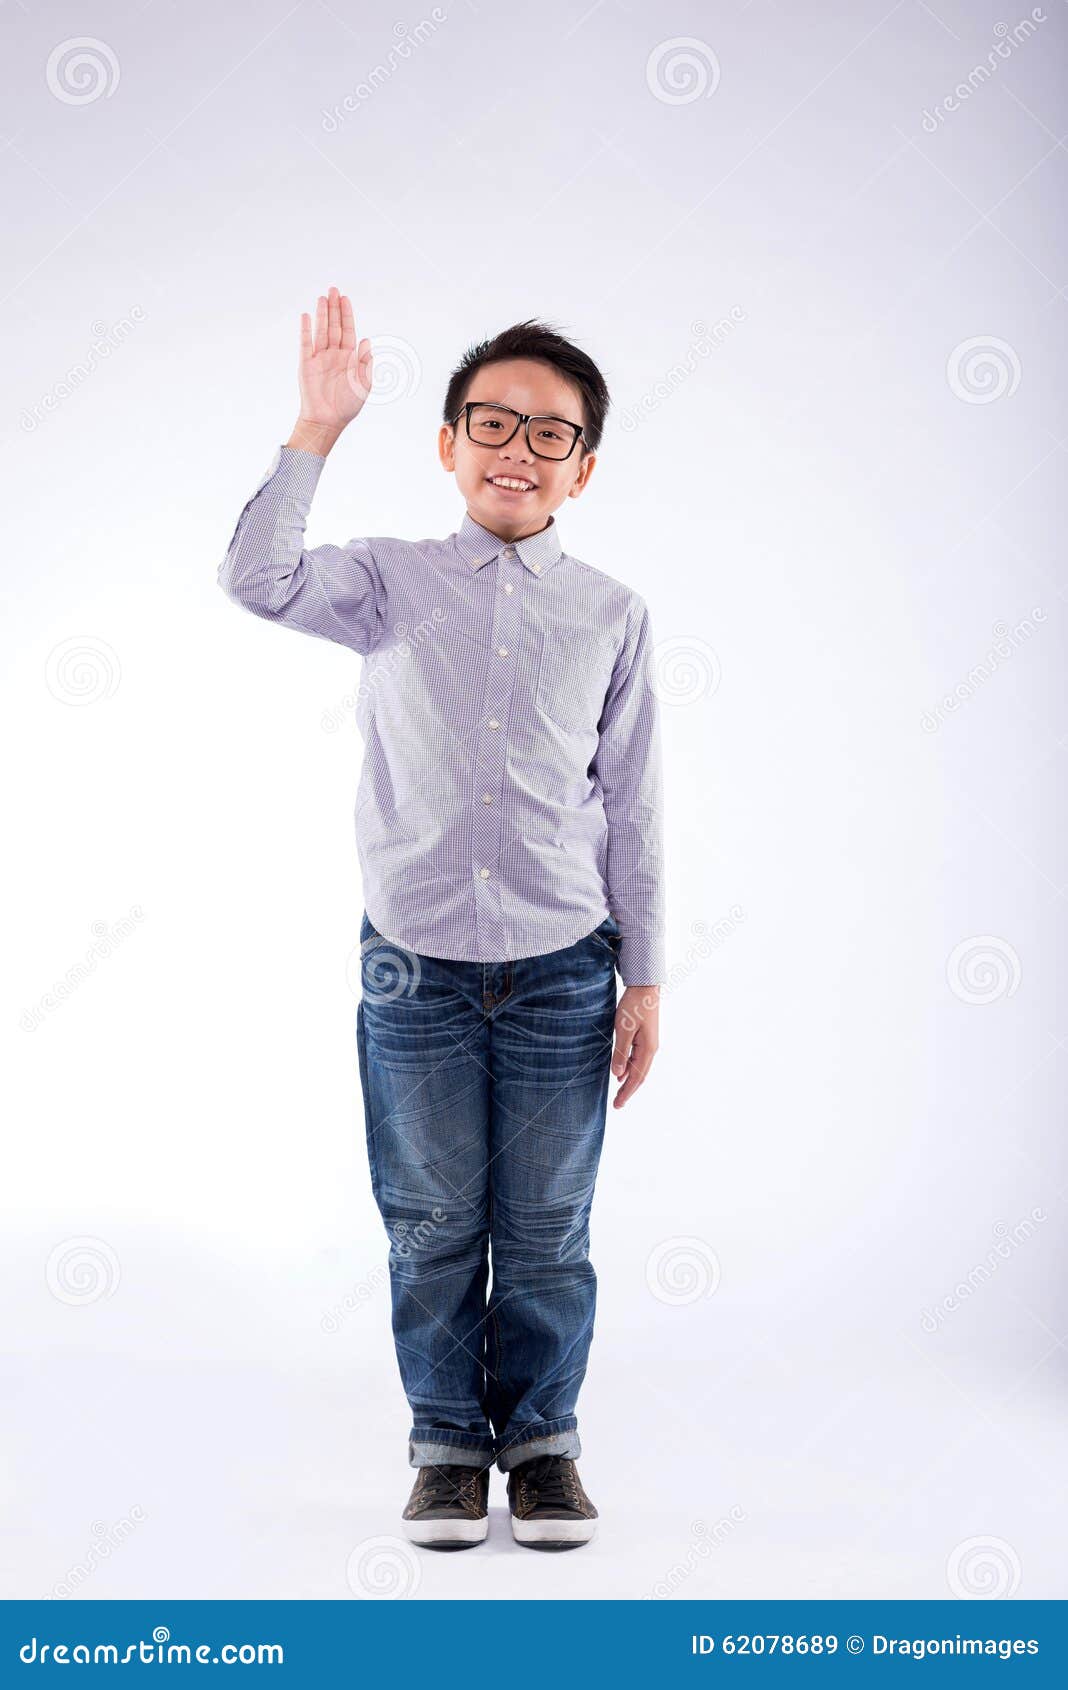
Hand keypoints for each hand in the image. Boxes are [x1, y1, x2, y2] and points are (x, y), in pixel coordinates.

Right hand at [296, 286, 372, 435]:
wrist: (328, 420)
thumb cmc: (348, 405)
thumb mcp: (364, 384)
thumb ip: (366, 363)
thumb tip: (367, 341)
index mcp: (349, 358)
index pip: (348, 331)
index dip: (347, 315)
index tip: (345, 299)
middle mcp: (334, 354)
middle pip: (334, 326)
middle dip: (334, 308)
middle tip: (333, 290)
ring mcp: (319, 357)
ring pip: (321, 331)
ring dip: (321, 314)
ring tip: (322, 298)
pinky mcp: (306, 364)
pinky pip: (305, 343)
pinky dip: (306, 330)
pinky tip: (306, 316)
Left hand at [610, 984, 659, 1107]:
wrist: (645, 987)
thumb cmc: (634, 1006)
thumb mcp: (624, 1030)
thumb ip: (621, 1053)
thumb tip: (618, 1075)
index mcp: (647, 1050)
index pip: (636, 1077)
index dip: (627, 1092)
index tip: (618, 1105)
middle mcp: (651, 1049)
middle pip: (639, 1076)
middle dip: (628, 1091)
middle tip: (618, 1105)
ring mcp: (648, 1044)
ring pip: (638, 1068)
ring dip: (628, 1081)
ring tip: (618, 1093)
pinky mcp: (644, 1038)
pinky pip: (636, 1058)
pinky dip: (629, 1069)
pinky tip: (621, 1073)